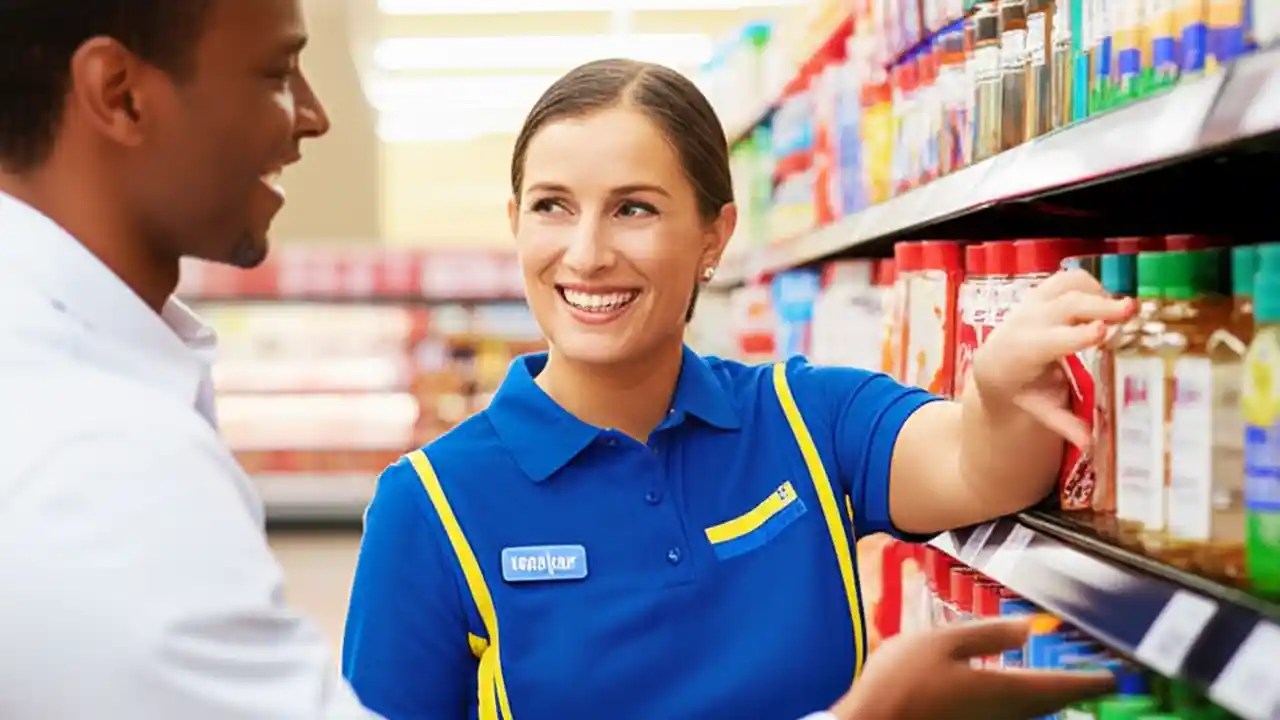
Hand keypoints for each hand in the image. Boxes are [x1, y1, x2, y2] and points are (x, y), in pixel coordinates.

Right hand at [827, 619, 1115, 719]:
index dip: (1092, 680)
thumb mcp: (942, 643)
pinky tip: (1009, 693)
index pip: (1063, 685)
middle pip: (1051, 704)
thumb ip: (988, 636)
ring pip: (1031, 713)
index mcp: (1007, 689)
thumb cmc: (903, 681)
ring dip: (1048, 698)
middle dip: (1072, 689)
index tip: (1115, 676)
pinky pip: (1010, 717)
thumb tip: (1028, 630)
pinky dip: (1021, 704)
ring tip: (1057, 683)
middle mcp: (1007, 716)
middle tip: (1092, 678)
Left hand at [971, 270, 1135, 448]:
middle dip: (1097, 307)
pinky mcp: (1042, 291)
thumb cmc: (1019, 388)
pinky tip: (1107, 305)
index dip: (1075, 335)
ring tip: (1123, 310)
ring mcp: (1032, 303)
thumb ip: (1061, 422)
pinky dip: (1090, 286)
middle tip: (1130, 311)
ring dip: (1096, 293)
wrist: (993, 362)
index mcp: (1020, 353)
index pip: (1048, 341)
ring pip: (1065, 286)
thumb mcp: (1037, 407)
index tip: (1102, 332)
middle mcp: (1024, 322)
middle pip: (1063, 307)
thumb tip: (1088, 443)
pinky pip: (1067, 279)